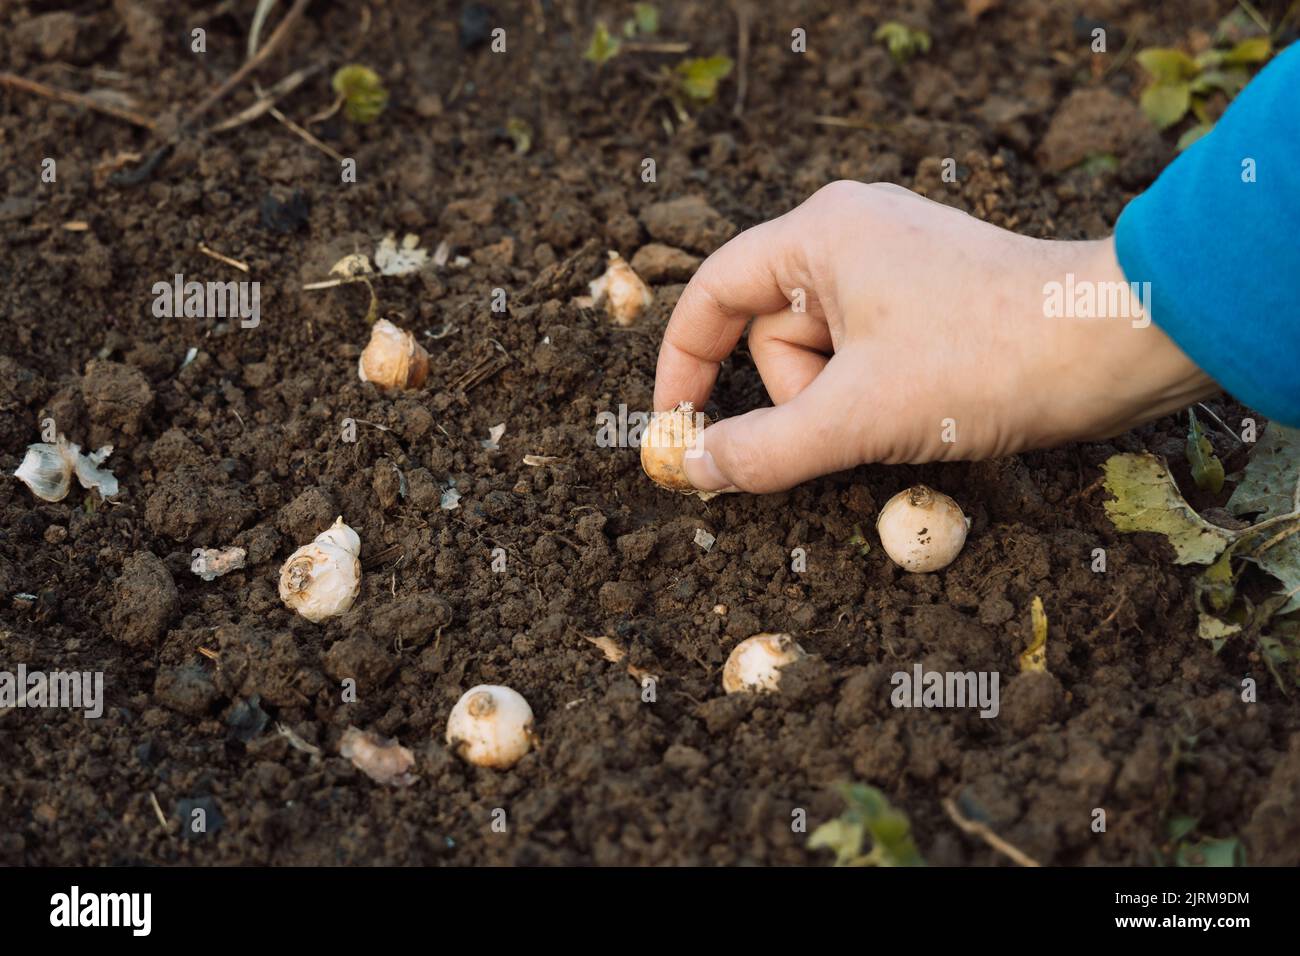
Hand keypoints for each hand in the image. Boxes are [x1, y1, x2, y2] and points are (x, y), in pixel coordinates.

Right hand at [653, 181, 1216, 492]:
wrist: (1118, 345)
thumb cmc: (987, 359)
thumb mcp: (858, 416)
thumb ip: (764, 450)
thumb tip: (696, 469)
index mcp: (820, 235)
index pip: (712, 293)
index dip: (682, 364)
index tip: (676, 428)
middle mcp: (852, 234)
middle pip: (772, 334)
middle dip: (803, 397)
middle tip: (856, 422)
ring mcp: (896, 265)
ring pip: (824, 355)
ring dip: (848, 404)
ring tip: (911, 412)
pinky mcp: (932, 298)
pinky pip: (867, 355)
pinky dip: (879, 395)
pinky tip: (929, 407)